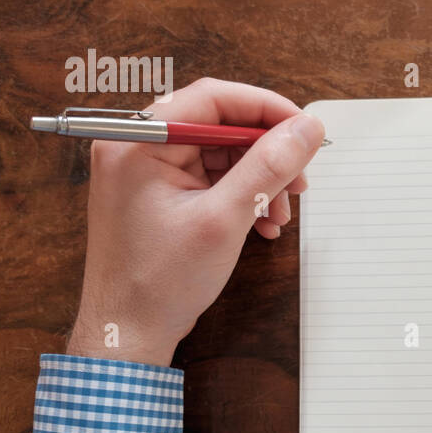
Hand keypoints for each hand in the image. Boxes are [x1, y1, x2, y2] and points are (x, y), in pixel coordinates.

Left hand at [65, 78, 324, 367]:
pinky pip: (211, 178)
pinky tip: (262, 223)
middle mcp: (137, 147)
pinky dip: (242, 196)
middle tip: (299, 180)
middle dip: (266, 154)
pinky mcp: (157, 194)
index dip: (266, 109)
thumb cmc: (159, 282)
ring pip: (222, 154)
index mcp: (138, 142)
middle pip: (220, 125)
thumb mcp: (224, 219)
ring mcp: (146, 171)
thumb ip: (269, 167)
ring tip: (280, 214)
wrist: (125, 334)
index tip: (304, 130)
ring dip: (260, 180)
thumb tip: (306, 128)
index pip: (212, 98)